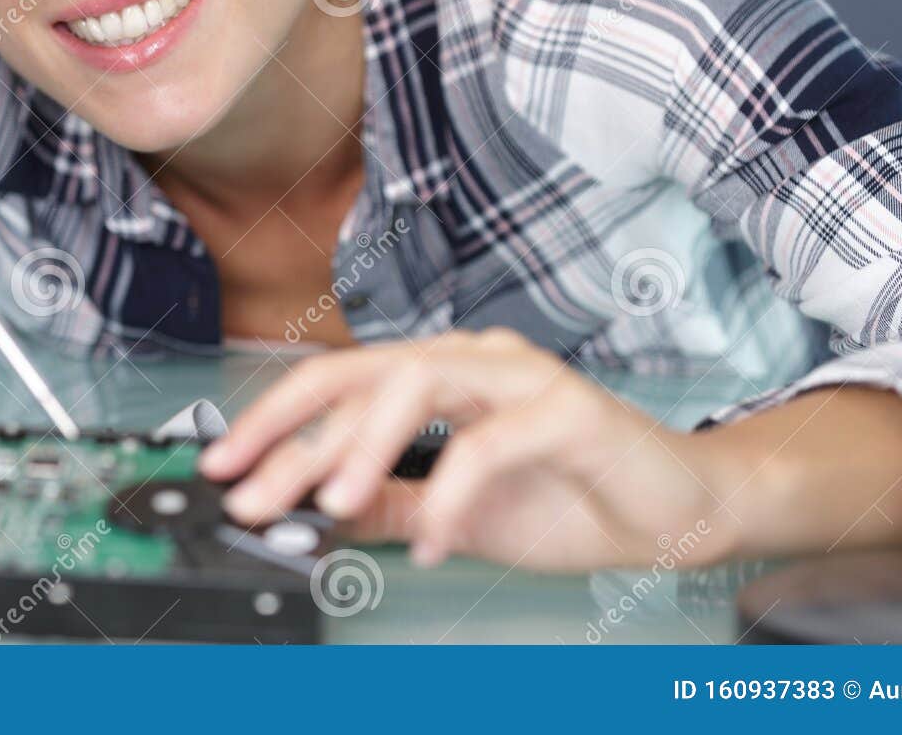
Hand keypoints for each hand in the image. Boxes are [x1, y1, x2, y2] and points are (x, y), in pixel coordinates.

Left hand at [199, 328, 735, 570]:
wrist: (676, 513)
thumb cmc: (573, 500)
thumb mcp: (455, 514)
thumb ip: (388, 503)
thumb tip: (311, 511)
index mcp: (438, 376)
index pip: (335, 384)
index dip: (271, 424)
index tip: (224, 470)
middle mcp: (470, 360)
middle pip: (360, 375)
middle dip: (295, 436)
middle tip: (254, 494)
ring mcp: (520, 376)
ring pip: (416, 384)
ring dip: (363, 446)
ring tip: (334, 503)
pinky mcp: (567, 408)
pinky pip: (490, 443)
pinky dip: (451, 496)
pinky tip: (435, 542)